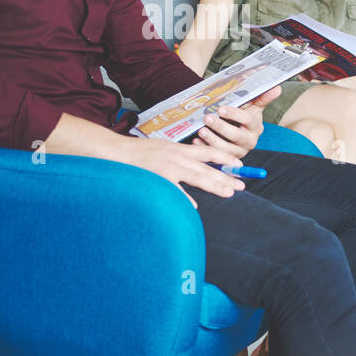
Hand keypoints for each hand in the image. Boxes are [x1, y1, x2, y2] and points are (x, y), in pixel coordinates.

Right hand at [113, 136, 246, 207]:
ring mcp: (168, 167)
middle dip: (226, 177)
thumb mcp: (164, 149)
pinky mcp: (157, 178)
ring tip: (229, 193)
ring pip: (197, 177)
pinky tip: (193, 206)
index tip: (240, 166)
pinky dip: (184, 198)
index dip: (226, 158)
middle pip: (207, 168)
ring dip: (215, 185)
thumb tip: (196, 168)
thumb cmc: (139, 152)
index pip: (209, 152)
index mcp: (180, 149)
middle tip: (241, 185)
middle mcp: (177, 157)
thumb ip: (180, 158)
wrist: (115, 150)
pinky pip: (174, 190)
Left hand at [192, 86, 280, 159]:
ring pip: (226, 148)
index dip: (234, 114)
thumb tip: (277, 87)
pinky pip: (216, 155)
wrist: (240, 131)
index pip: (247, 119)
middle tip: (207, 118)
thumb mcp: (253, 106)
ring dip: (212, 139)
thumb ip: (263, 97)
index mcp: (256, 126)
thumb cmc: (244, 116)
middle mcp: (250, 140)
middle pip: (236, 135)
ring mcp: (240, 151)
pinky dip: (205, 148)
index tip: (221, 108)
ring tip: (201, 130)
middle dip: (221, 127)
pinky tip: (196, 141)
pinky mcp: (228, 158)